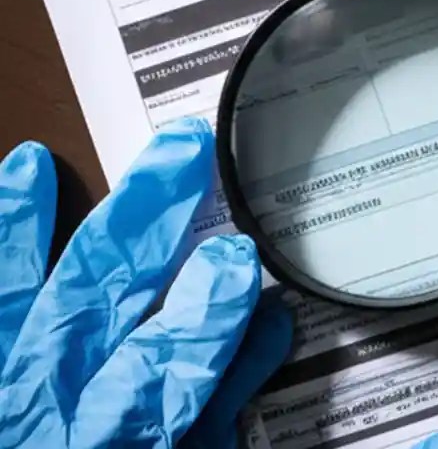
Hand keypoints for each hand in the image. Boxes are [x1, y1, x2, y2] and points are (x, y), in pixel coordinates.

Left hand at [0, 118, 293, 446]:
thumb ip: (225, 423)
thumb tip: (271, 336)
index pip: (170, 377)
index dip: (206, 316)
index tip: (239, 264)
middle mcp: (51, 423)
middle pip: (92, 308)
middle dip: (141, 226)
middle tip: (180, 155)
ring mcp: (5, 402)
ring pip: (15, 302)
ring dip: (24, 231)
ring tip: (35, 164)